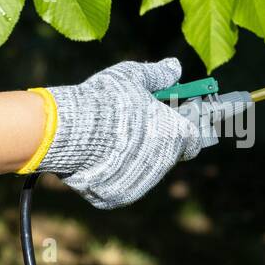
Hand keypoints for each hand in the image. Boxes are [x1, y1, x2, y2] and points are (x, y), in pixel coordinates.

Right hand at [36, 58, 202, 208]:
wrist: (71, 129)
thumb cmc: (108, 100)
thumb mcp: (134, 76)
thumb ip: (158, 74)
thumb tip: (175, 67)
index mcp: (176, 135)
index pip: (193, 138)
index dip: (183, 127)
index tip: (171, 118)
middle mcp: (163, 164)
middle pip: (166, 154)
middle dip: (155, 141)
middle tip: (134, 125)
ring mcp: (140, 184)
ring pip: (142, 171)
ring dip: (133, 158)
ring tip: (109, 138)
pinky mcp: (116, 197)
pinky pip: (118, 185)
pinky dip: (112, 173)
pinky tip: (97, 156)